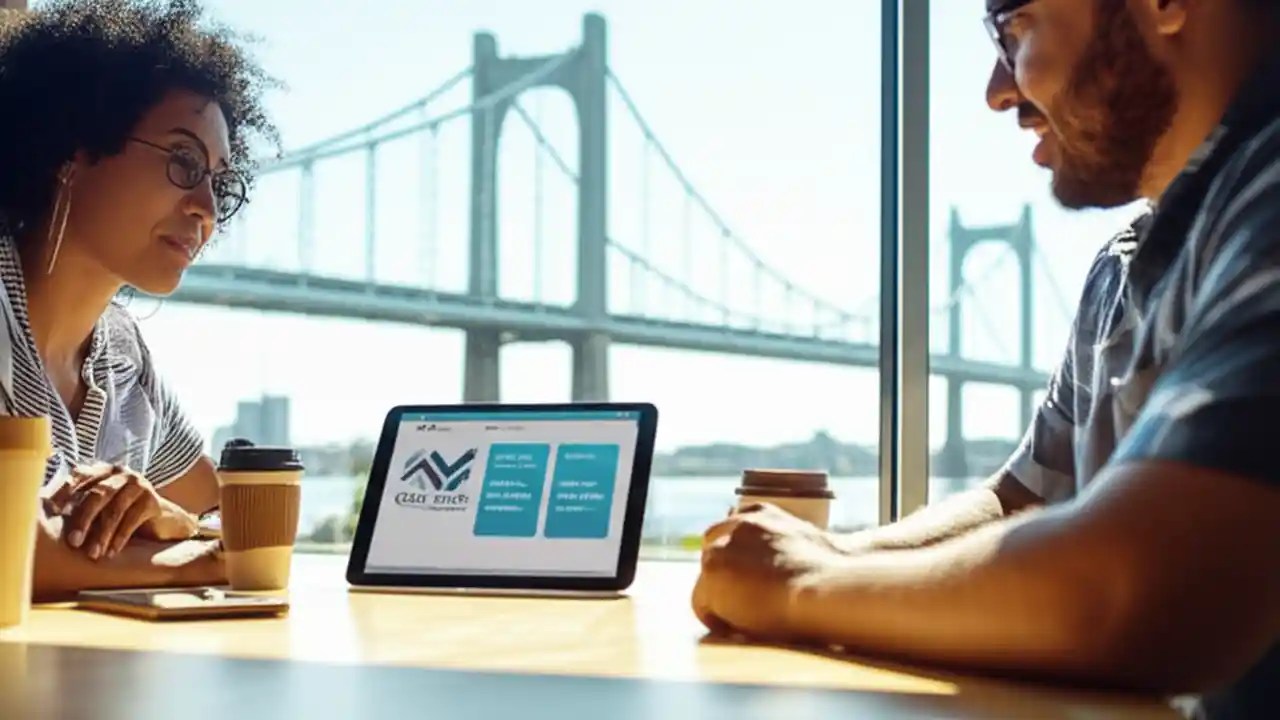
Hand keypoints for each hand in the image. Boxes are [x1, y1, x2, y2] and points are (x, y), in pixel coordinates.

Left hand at [50, 463, 194, 558]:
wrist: (161, 524)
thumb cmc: (121, 516)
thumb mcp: (98, 507)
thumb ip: (79, 503)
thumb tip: (44, 511)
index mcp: (103, 471)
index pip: (80, 475)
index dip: (65, 492)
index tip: (53, 512)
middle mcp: (122, 473)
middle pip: (98, 494)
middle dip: (84, 519)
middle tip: (73, 542)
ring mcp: (139, 485)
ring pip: (116, 509)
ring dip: (103, 534)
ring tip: (93, 554)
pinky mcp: (153, 500)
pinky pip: (133, 519)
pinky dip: (121, 537)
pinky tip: (112, 552)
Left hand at [692, 502, 843, 641]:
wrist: (826, 587)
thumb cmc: (833, 573)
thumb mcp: (811, 544)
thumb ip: (790, 546)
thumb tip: (793, 564)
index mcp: (762, 513)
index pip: (733, 526)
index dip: (736, 553)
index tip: (744, 572)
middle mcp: (737, 525)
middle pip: (712, 543)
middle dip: (721, 566)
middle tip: (737, 595)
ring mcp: (721, 550)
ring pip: (706, 575)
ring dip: (718, 593)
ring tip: (739, 616)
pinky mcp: (712, 577)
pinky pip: (701, 603)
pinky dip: (715, 617)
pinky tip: (735, 630)